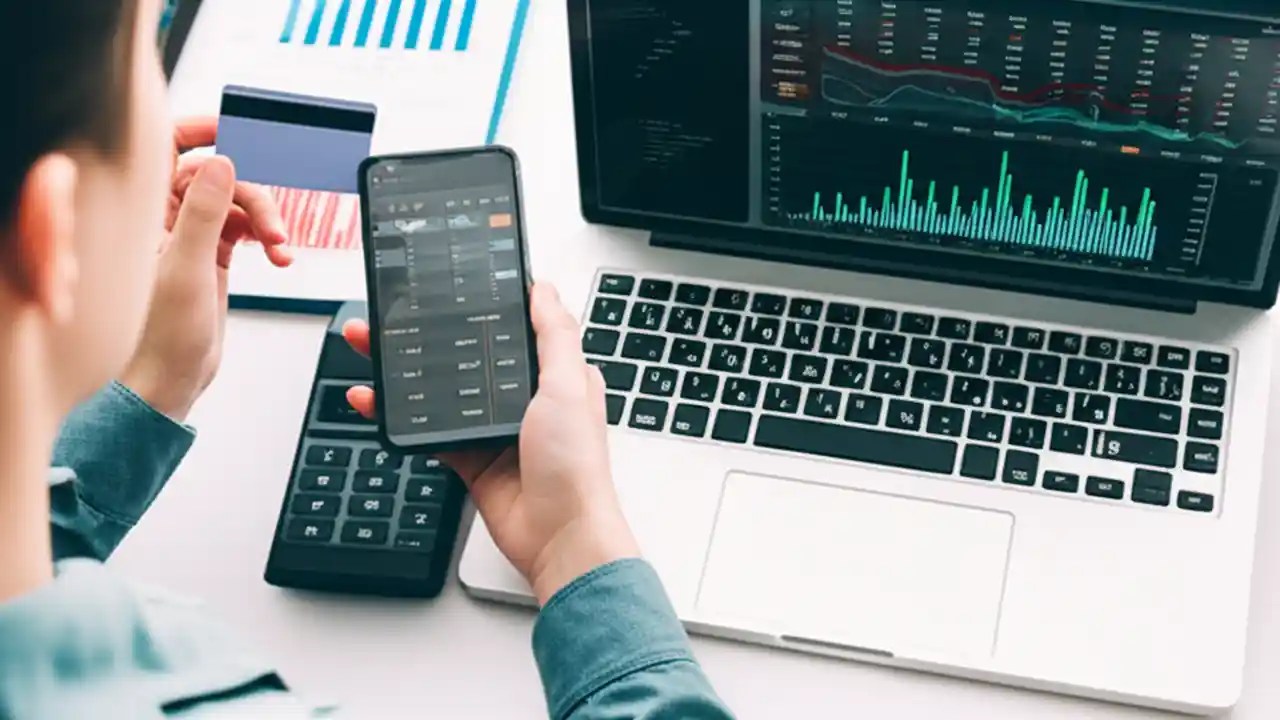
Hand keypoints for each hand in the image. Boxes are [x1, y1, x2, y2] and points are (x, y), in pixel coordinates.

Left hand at [121, 118, 292, 420]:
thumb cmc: (159, 337)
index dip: (200, 133)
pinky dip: (268, 239)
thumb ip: (202, 211)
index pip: (169, 152)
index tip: (234, 129)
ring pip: (239, 205)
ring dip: (267, 221)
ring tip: (280, 249)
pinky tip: (278, 257)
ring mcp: (192, 237)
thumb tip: (222, 164)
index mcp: (148, 213)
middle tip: (272, 225)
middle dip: (255, 196)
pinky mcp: (213, 256)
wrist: (170, 379)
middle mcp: (167, 220)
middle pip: (220, 178)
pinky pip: (247, 230)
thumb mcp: (185, 267)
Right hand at [345, 284, 640, 604]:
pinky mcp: (471, 459)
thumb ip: (555, 336)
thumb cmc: (577, 468)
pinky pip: (428, 431)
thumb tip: (545, 289)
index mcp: (556, 377)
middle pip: (469, 356)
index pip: (515, 330)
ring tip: (371, 347)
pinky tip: (374, 400)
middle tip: (390, 316)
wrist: (559, 538)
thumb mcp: (570, 386)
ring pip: (442, 391)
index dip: (484, 309)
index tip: (449, 290)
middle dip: (429, 336)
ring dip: (405, 371)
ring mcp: (496, 430)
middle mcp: (526, 401)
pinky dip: (398, 415)